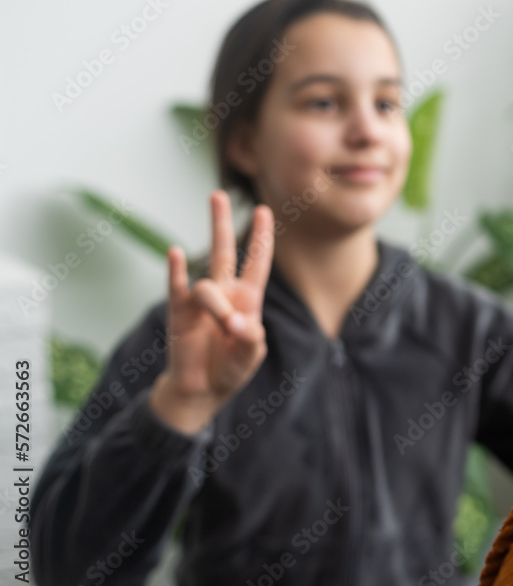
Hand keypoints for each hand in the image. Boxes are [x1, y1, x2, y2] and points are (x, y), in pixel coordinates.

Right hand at [149, 191, 274, 434]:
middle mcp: (224, 293)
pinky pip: (177, 286)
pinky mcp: (178, 312)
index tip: (265, 210)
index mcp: (247, 300)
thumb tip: (234, 322)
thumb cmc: (230, 369)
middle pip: (223, 251)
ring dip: (217, 306)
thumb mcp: (251, 356)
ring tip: (224, 328)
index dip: (260, 238)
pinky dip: (176, 270)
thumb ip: (250, 338)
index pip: (256, 262)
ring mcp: (200, 301)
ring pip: (208, 286)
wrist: (201, 390)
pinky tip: (175, 253)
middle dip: (220, 223)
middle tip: (217, 194)